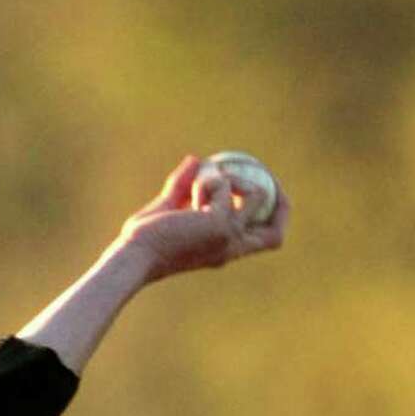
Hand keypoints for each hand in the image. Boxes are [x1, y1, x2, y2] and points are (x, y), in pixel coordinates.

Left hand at [112, 154, 287, 283]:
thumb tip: (194, 159)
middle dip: (280, 198)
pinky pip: (227, 187)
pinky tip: (192, 191)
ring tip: (205, 183)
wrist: (134, 257)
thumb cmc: (144, 242)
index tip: (263, 188)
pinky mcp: (219, 223)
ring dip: (236, 179)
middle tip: (262, 173)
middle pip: (277, 232)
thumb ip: (182, 186)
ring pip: (257, 195)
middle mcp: (232, 246)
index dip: (274, 215)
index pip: (265, 239)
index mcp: (225, 249)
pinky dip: (211, 180)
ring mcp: (229, 236)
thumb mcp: (168, 209)